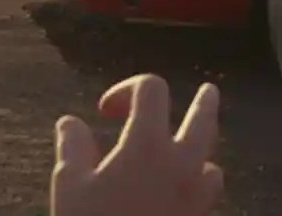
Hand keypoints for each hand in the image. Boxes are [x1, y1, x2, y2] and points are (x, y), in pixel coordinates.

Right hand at [51, 74, 223, 215]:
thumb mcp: (70, 185)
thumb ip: (73, 147)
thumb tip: (69, 122)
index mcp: (148, 143)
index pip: (152, 89)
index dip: (128, 88)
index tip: (105, 111)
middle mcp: (182, 162)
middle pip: (204, 116)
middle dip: (205, 101)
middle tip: (209, 91)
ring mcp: (196, 192)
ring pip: (212, 156)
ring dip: (202, 145)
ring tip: (194, 139)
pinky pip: (209, 187)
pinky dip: (201, 177)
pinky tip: (187, 182)